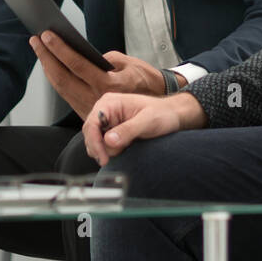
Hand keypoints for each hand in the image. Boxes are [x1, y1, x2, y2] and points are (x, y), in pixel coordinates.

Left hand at [29, 30, 178, 118]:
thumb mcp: (129, 62)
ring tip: (40, 50)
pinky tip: (51, 67)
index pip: (77, 65)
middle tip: (36, 40)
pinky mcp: (87, 113)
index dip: (59, 49)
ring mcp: (90, 108)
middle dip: (46, 57)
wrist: (155, 109)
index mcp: (108, 84)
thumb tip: (86, 56)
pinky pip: (66, 94)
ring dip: (48, 67)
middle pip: (62, 77)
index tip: (47, 36)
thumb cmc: (145, 81)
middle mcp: (96, 98)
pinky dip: (56, 79)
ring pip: (61, 87)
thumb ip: (105, 59)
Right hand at [82, 91, 206, 165]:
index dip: (94, 142)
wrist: (172, 116)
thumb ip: (128, 130)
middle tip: (118, 153)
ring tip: (126, 146)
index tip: (103, 157)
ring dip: (107, 150)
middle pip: (90, 134)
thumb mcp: (147, 121)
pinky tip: (124, 148)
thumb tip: (109, 140)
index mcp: (109, 103)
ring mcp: (107, 122)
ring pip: (95, 142)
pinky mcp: (111, 131)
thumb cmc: (162, 113)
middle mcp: (105, 111)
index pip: (91, 124)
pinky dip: (110, 151)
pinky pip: (103, 145)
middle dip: (101, 148)